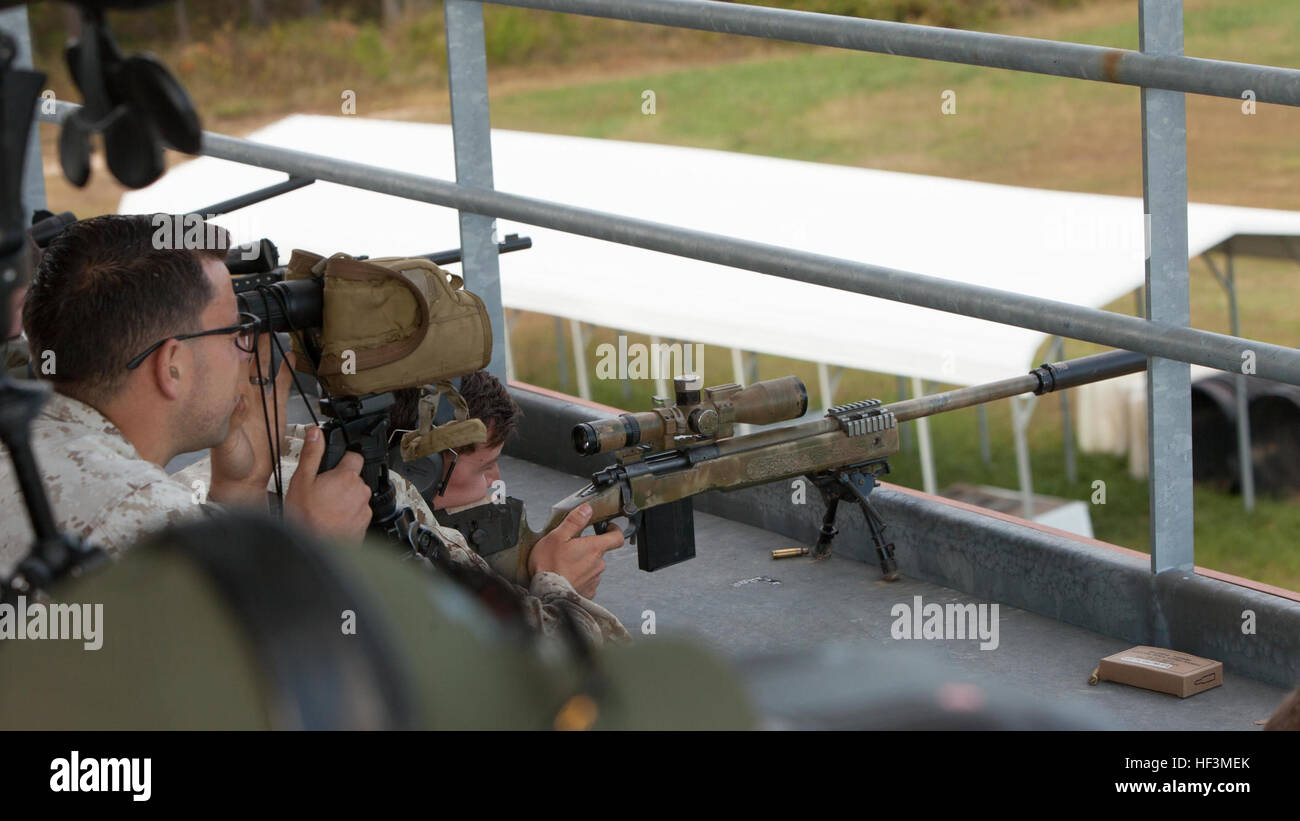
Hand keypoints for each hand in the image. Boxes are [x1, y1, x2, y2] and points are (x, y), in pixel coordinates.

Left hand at [209, 343, 294, 505]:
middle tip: (260, 320)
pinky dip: (287, 370)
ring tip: (276, 331)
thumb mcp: (225, 443)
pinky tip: (292, 356)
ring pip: (264, 368)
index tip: (236, 328)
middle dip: (252, 341)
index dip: (230, 347)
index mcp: (226, 400)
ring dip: (269, 351)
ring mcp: (260, 400)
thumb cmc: (229, 463)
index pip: (226, 366)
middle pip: (246, 361)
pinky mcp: (277, 409)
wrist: (245, 481)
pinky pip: (282, 385)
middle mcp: (242, 395)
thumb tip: (238, 399)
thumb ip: (232, 422)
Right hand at [283, 426, 372, 543]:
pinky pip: (357, 515)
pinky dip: (347, 516)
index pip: (355, 456)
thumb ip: (312, 454)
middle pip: (355, 479)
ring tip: (325, 509)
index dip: (343, 460)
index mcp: (347, 477)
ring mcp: (364, 511)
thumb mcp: (302, 480)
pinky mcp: (363, 527)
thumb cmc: (304, 516)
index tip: (333, 466)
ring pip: (356, 498)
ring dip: (345, 500)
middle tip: (322, 492)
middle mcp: (361, 492)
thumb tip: (315, 433)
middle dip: (341, 482)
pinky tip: (332, 521)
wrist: (310, 549)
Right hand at [528, 504, 624, 598]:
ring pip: (593, 567)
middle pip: (600, 552)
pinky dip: (579, 577)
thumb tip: (587, 509)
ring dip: (583, 564)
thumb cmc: (549, 565)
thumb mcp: (557, 536)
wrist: (546, 594)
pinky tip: (565, 576)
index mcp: (594, 548)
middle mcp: (598, 564)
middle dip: (588, 548)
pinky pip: (587, 581)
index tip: (607, 527)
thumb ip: (574, 521)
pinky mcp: (588, 592)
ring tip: (564, 564)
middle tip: (571, 547)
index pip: (617, 537)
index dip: (614, 530)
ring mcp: (594, 580)